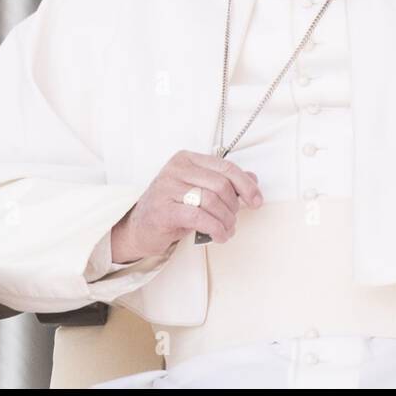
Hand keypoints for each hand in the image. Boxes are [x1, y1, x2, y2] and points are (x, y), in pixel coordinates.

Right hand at [110, 150, 263, 261]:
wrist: (139, 227)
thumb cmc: (172, 207)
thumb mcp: (199, 190)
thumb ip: (224, 182)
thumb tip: (253, 178)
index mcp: (187, 158)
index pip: (226, 167)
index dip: (246, 185)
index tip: (256, 201)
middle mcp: (176, 169)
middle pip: (221, 184)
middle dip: (234, 206)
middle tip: (232, 220)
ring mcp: (167, 188)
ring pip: (212, 201)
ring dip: (226, 220)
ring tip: (226, 230)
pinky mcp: (164, 210)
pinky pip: (199, 217)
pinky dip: (215, 228)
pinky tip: (219, 236)